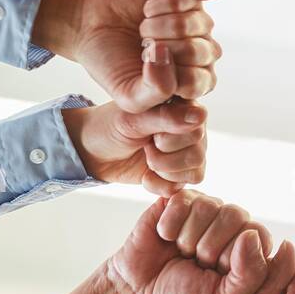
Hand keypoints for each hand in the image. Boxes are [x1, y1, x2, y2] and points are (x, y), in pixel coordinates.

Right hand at [33, 0, 219, 111]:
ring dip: (158, 26)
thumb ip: (157, 92)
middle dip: (161, 48)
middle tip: (142, 45)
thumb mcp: (129, 95)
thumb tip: (169, 58)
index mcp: (194, 83)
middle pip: (200, 52)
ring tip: (143, 29)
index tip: (143, 67)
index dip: (166, 73)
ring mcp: (199, 24)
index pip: (198, 82)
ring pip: (196, 24)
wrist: (90, 27)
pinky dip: (157, 6)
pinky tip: (147, 10)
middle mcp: (203, 54)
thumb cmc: (112, 64)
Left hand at [62, 97, 206, 195]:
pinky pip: (182, 186)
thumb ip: (166, 117)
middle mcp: (191, 129)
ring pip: (194, 172)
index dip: (171, 137)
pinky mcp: (178, 173)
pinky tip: (146, 175)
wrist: (94, 151)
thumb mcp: (132, 119)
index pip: (197, 128)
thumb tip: (200, 116)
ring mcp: (186, 152)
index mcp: (184, 107)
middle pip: (197, 153)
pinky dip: (159, 184)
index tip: (149, 132)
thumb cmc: (111, 126)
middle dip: (165, 156)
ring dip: (164, 170)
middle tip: (145, 146)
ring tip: (146, 159)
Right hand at [103, 194, 273, 293]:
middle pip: (235, 215)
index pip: (258, 234)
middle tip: (196, 262)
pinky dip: (169, 225)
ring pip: (207, 206)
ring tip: (181, 251)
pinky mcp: (178, 200)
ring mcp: (204, 208)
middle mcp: (230, 222)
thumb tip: (252, 235)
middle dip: (209, 248)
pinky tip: (165, 237)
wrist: (139, 291)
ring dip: (187, 239)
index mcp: (248, 245)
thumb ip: (250, 275)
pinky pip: (182, 200)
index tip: (216, 274)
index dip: (234, 256)